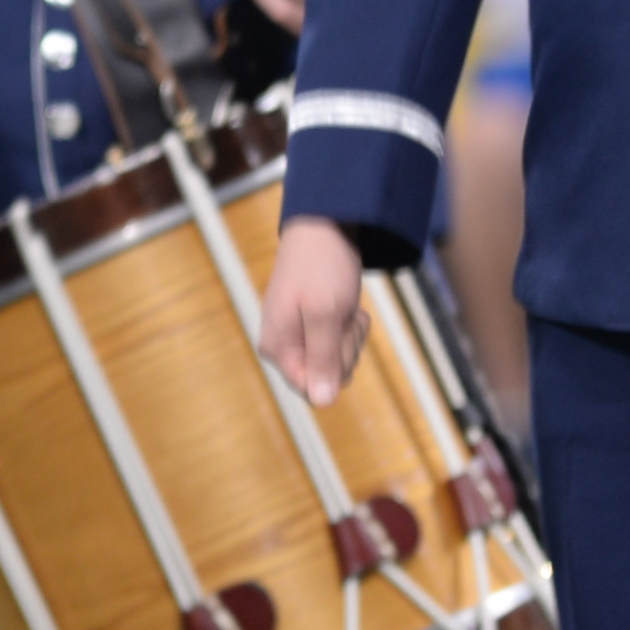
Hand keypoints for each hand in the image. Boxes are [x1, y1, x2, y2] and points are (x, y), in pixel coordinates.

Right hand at [260, 214, 369, 404]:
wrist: (325, 227)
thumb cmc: (321, 267)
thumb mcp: (325, 314)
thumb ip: (323, 359)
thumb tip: (322, 403)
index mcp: (278, 347)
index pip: (312, 389)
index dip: (334, 369)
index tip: (337, 335)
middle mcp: (284, 347)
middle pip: (328, 377)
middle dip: (345, 349)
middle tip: (342, 315)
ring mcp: (299, 337)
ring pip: (338, 361)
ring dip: (350, 336)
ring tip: (343, 306)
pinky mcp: (314, 327)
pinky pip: (341, 344)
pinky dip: (351, 326)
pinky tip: (345, 305)